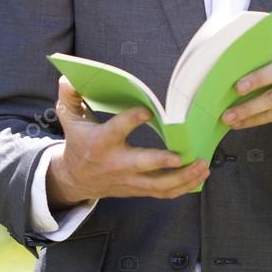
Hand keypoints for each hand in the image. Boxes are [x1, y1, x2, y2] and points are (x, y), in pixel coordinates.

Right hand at [46, 76, 209, 207]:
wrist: (75, 179)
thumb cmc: (78, 143)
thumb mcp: (70, 119)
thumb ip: (69, 98)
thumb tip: (68, 78)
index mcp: (101, 142)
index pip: (117, 129)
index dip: (131, 120)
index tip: (147, 111)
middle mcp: (117, 163)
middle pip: (142, 165)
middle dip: (162, 162)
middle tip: (182, 156)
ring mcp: (130, 180)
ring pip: (159, 185)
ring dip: (184, 178)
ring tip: (203, 166)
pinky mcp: (139, 189)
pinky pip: (164, 193)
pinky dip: (184, 187)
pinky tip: (200, 177)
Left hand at [220, 33, 271, 147]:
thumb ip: (260, 57)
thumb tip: (226, 69)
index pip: (270, 45)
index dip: (254, 53)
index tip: (235, 62)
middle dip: (256, 80)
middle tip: (235, 90)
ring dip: (249, 109)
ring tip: (229, 116)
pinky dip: (256, 120)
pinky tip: (241, 123)